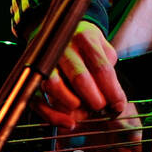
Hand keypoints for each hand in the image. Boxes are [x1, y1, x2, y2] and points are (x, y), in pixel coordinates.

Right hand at [32, 19, 141, 151]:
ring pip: (54, 86)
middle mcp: (63, 48)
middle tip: (101, 108)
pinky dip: (52, 115)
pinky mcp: (33, 75)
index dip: (112, 91)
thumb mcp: (102, 47)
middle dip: (94, 100)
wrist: (56, 28)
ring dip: (72, 105)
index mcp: (85, 38)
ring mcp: (45, 60)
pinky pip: (37, 98)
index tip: (119, 106)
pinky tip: (68, 123)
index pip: (101, 68)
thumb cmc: (84, 43)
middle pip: (79, 78)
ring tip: (84, 112)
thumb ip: (108, 69)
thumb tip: (116, 100)